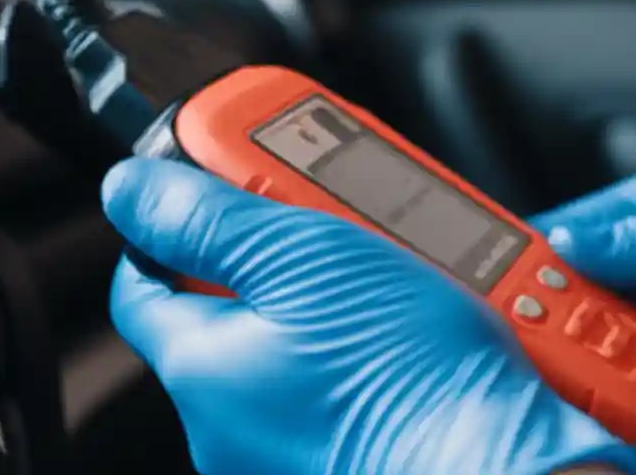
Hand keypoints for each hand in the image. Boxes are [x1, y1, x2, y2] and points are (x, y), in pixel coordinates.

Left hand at [103, 157, 635, 474]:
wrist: (506, 473)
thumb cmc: (409, 376)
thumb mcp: (299, 254)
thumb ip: (203, 217)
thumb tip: (130, 189)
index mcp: (199, 368)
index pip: (141, 283)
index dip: (170, 225)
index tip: (211, 188)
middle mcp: (229, 425)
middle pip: (227, 310)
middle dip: (277, 254)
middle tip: (331, 220)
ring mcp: (287, 452)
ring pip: (292, 343)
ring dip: (330, 296)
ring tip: (393, 270)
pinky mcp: (347, 458)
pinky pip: (338, 383)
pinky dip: (366, 347)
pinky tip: (413, 328)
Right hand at [532, 164, 635, 458]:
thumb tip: (572, 246)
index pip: (569, 240)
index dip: (525, 266)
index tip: (494, 294)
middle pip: (579, 316)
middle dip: (554, 341)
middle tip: (546, 360)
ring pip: (612, 374)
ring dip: (596, 392)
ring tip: (590, 403)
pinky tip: (632, 442)